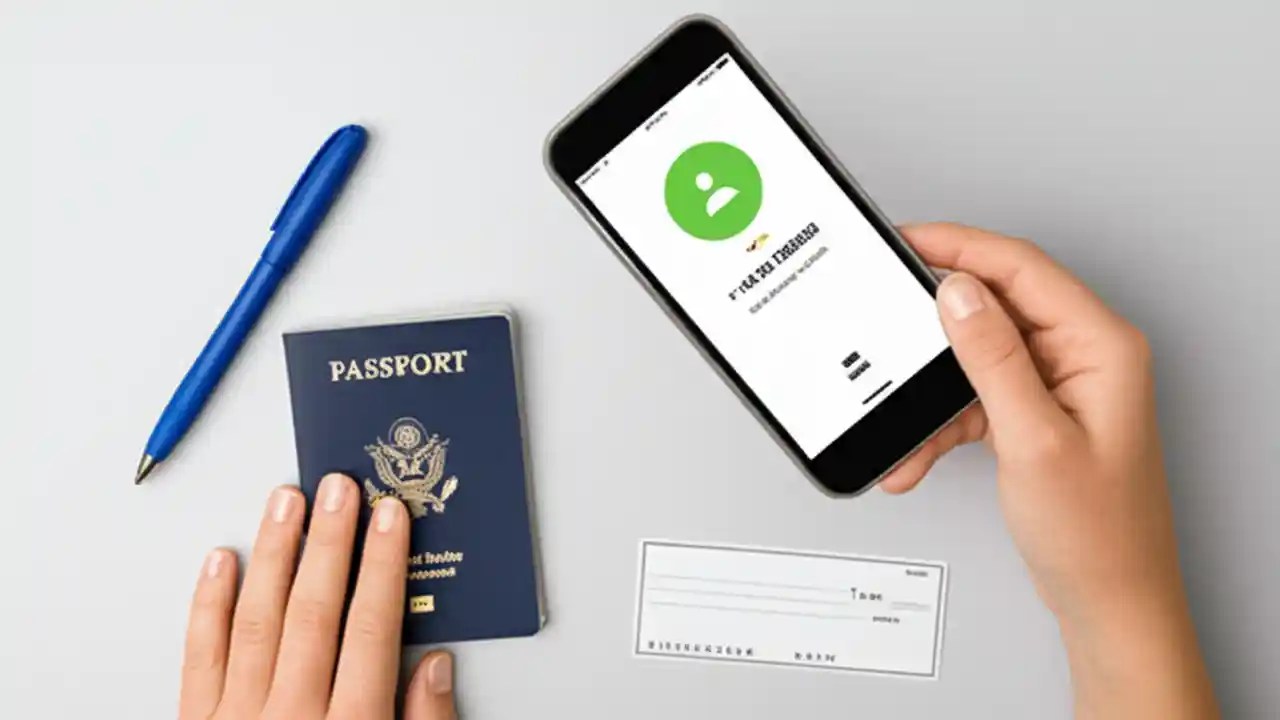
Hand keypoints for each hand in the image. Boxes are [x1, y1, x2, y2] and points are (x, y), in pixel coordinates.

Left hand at [179, 474, 458, 719]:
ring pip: (258, 620)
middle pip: (314, 613)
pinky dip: (210, 604)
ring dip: (275, 553)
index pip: (372, 631)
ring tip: (286, 503)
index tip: (390, 519)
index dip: (383, 567)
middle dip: (331, 542)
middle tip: (339, 490)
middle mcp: (292, 719)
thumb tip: (436, 667)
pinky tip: (223, 562)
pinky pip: (201, 656)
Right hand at [880, 224, 1216, 718]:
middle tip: (885, 313)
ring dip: (931, 388)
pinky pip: (975, 396)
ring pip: (975, 355)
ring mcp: (1058, 384)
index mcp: (1100, 345)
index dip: (958, 246)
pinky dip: (941, 420)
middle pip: (994, 305)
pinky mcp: (1035, 413)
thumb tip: (958, 293)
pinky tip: (918, 450)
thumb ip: (992, 358)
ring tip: (901, 417)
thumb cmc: (1098, 533)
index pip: (1021, 268)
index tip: (907, 242)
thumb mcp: (1034, 439)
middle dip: (933, 323)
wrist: (1109, 600)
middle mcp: (1082, 355)